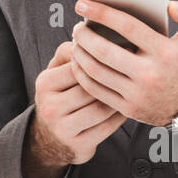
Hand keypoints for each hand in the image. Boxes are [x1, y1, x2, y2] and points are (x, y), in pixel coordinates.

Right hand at [25, 41, 128, 177]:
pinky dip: (119, 116)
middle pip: (90, 87)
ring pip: (101, 107)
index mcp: (44, 83)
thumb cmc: (60, 97)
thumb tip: (90, 33)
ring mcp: (63, 128)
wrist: (50, 140)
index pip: (78, 66)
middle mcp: (49, 106)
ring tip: (132, 88)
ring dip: (119, 97)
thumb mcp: (55, 73)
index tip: (119, 52)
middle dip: (112, 78)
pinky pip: (107, 127)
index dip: (100, 58)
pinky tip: (127, 106)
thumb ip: (68, 53)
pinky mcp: (78, 144)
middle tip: (133, 69)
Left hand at [69, 0, 177, 126]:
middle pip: (104, 50)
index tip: (83, 4)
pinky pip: (96, 90)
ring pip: (96, 71)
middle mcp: (149, 74)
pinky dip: (82, 75)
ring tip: (76, 42)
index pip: (126, 26)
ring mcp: (137, 93)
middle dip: (83, 35)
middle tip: (77, 27)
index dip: (101, 12)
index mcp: (164, 52)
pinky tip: (78, 63)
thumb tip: (171, 5)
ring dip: (79, 54)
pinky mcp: (128, 108)